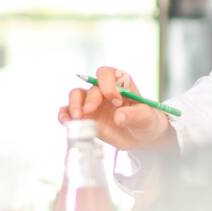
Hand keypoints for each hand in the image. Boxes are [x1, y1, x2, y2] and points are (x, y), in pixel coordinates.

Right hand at [60, 66, 176, 154]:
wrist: (141, 136)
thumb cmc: (146, 121)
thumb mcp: (146, 118)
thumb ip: (135, 116)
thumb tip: (119, 117)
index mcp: (120, 83)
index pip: (108, 74)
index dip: (108, 85)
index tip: (116, 101)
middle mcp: (103, 90)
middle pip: (91, 87)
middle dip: (90, 99)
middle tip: (90, 111)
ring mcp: (92, 103)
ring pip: (76, 96)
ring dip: (74, 105)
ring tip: (78, 118)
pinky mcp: (85, 116)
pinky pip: (69, 112)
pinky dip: (65, 115)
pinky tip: (67, 123)